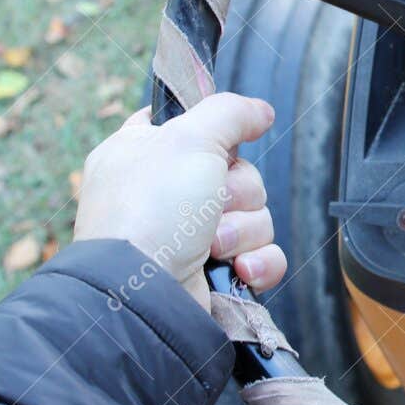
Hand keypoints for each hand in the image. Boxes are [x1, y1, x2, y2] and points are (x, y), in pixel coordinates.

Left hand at [74, 94, 286, 307]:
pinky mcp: (213, 273)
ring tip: (215, 245)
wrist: (142, 293)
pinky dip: (258, 262)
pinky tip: (239, 268)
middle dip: (239, 192)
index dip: (211, 134)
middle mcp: (165, 194)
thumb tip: (262, 112)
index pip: (186, 127)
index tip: (217, 143)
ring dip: (244, 230)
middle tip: (215, 202)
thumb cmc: (151, 209)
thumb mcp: (189, 138)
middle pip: (239, 174)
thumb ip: (230, 112)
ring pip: (254, 216)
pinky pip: (262, 255)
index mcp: (143, 154)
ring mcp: (188, 237)